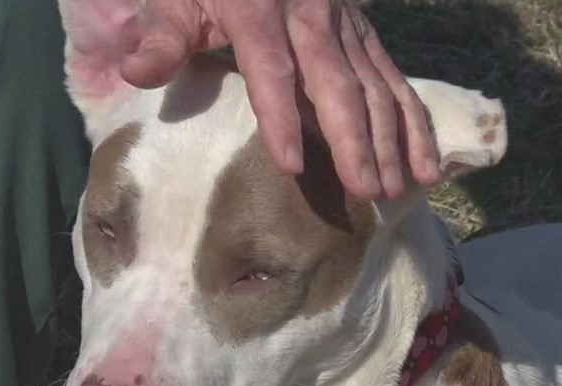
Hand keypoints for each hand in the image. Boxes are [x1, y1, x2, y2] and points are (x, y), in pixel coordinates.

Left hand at [118, 0, 439, 199]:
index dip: (281, 117)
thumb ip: (161, 35)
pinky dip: (414, 126)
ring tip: (393, 190)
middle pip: (337, 83)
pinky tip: (425, 168)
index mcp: (258, 8)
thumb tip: (137, 71)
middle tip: (364, 190)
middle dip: (354, 140)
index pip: (272, 68)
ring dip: (389, 140)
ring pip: (375, 86)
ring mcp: (347, 27)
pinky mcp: (366, 38)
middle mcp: (312, 15)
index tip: (291, 166)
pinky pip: (396, 82)